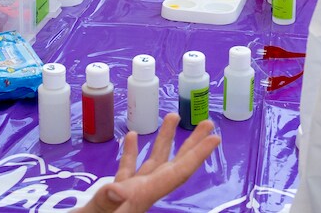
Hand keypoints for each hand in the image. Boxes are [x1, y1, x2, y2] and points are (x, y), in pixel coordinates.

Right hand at [78, 114, 219, 212]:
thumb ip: (105, 203)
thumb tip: (117, 189)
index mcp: (142, 197)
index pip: (176, 174)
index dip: (197, 156)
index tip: (214, 139)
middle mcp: (141, 193)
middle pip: (173, 166)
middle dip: (191, 144)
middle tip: (207, 123)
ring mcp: (129, 193)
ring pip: (152, 163)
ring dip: (164, 140)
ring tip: (173, 117)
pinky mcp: (114, 195)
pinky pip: (128, 170)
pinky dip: (131, 152)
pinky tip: (132, 135)